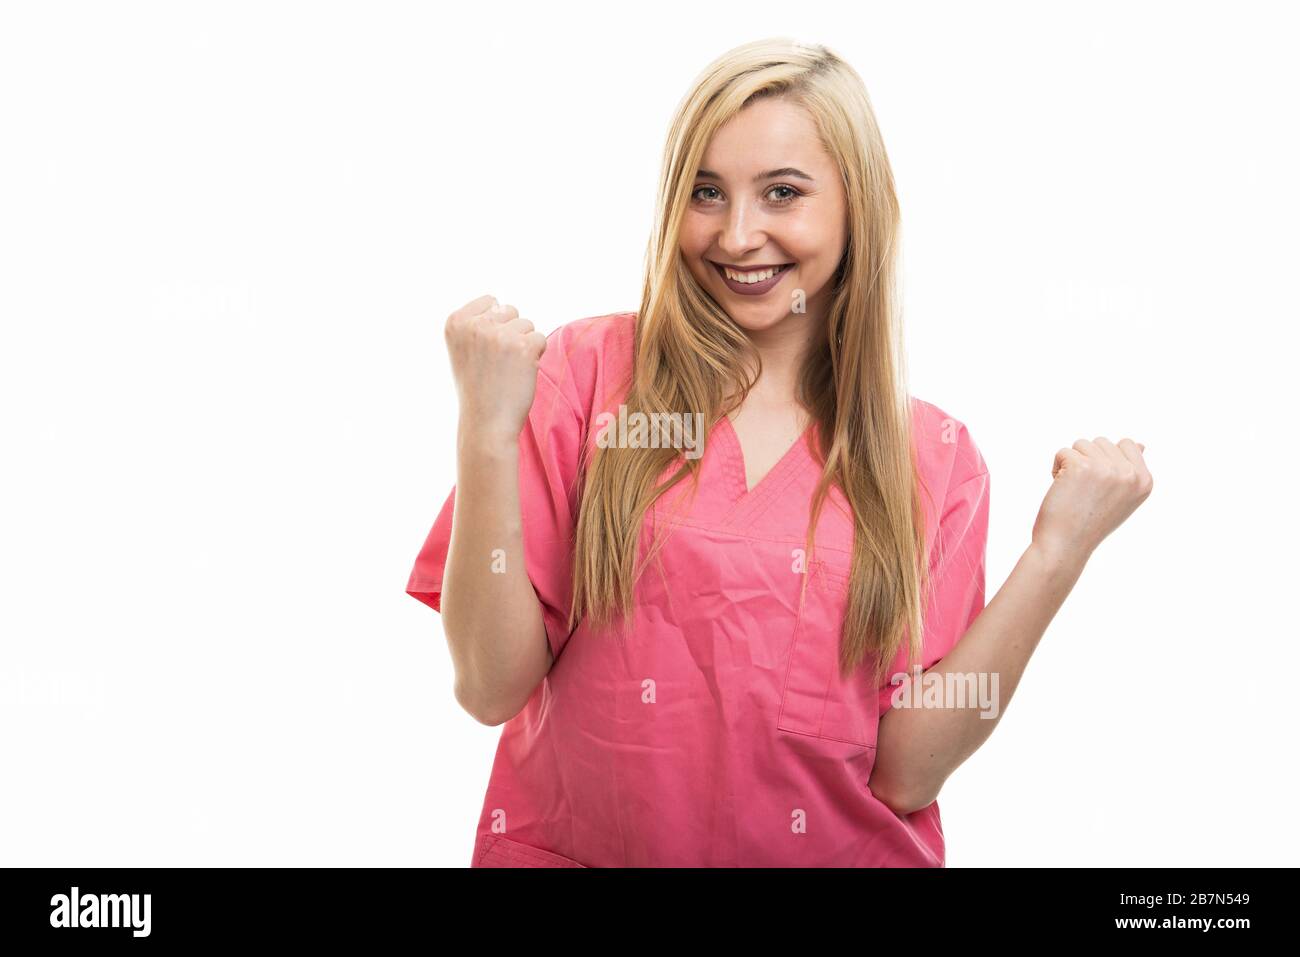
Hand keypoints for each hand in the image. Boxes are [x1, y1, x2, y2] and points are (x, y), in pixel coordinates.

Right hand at [444, 294, 547, 443]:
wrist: (486, 424)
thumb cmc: (477, 390)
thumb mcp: (463, 350)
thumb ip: (476, 324)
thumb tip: (499, 303)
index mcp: (455, 322)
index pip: (490, 301)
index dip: (495, 325)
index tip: (485, 352)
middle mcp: (475, 324)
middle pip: (510, 310)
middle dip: (510, 333)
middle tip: (498, 364)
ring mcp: (498, 334)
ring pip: (527, 324)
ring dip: (523, 346)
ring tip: (508, 370)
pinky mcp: (523, 346)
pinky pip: (540, 338)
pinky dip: (536, 356)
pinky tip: (520, 374)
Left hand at [1031, 437, 1153, 560]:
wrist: (1066, 546)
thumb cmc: (1089, 522)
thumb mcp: (1121, 497)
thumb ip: (1130, 470)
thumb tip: (1139, 444)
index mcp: (1145, 480)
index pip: (1127, 444)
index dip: (1105, 459)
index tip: (1099, 485)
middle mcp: (1130, 474)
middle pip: (1101, 442)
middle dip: (1086, 461)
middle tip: (1084, 491)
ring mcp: (1107, 469)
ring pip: (1081, 444)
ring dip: (1071, 464)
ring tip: (1074, 490)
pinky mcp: (1082, 467)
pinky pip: (1063, 452)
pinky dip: (1056, 469)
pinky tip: (1062, 490)